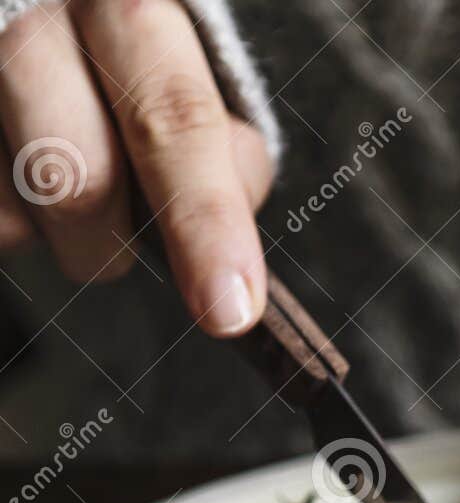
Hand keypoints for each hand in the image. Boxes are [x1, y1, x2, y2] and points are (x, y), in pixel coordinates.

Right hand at [0, 0, 273, 336]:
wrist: (37, 14)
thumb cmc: (128, 56)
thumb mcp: (193, 76)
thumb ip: (226, 153)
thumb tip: (224, 247)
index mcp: (128, 10)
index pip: (176, 122)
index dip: (207, 225)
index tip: (231, 309)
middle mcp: (36, 25)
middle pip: (77, 182)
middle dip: (113, 245)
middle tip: (122, 241)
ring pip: (14, 212)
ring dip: (56, 235)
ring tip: (66, 182)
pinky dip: (15, 220)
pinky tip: (23, 175)